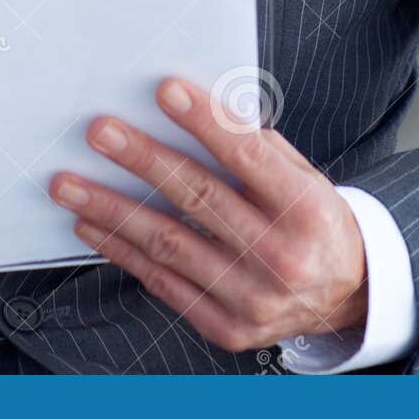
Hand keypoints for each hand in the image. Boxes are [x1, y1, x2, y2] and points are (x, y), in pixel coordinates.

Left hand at [48, 77, 368, 352]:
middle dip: (142, 160)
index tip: (164, 91)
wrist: (348, 298)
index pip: (248, 156)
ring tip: (70, 184)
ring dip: (112, 210)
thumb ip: (255, 146)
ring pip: (169, 244)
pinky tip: (92, 226)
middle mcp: (281, 257)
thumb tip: (195, 107)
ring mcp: (252, 298)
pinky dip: (123, 252)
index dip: (205, 121)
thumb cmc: (315, 222)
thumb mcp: (303, 175)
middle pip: (198, 198)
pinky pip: (164, 284)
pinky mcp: (227, 328)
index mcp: (307, 210)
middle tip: (100, 132)